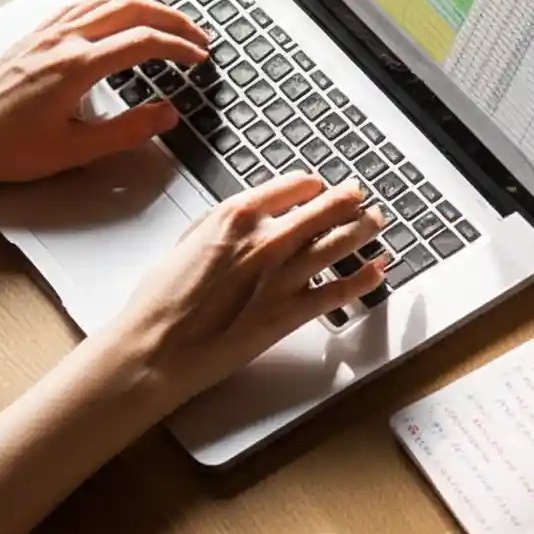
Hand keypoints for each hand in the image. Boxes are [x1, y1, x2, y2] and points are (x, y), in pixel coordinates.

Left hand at [0, 0, 208, 181]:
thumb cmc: (5, 146)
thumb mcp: (74, 150)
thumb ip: (128, 131)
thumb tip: (167, 115)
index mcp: (76, 68)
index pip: (142, 43)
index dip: (179, 48)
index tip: (198, 58)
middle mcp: (62, 42)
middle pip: (130, 10)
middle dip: (171, 20)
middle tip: (197, 36)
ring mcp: (47, 34)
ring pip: (106, 1)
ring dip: (145, 7)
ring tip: (169, 23)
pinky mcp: (36, 36)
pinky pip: (81, 5)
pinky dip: (112, 4)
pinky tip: (121, 13)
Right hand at [100, 173, 386, 417]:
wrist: (156, 348)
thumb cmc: (162, 300)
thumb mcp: (187, 241)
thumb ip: (223, 223)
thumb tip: (250, 212)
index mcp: (236, 217)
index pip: (293, 186)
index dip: (314, 185)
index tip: (321, 186)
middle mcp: (266, 241)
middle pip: (325, 210)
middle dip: (349, 201)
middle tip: (361, 198)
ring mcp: (283, 277)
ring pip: (339, 244)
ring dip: (364, 230)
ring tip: (377, 222)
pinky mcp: (291, 313)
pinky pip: (339, 291)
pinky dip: (364, 279)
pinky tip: (378, 270)